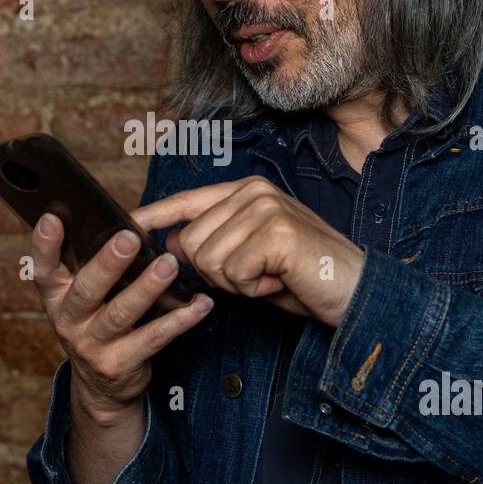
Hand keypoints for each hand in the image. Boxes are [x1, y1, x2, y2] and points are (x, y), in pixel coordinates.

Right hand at [28, 212, 214, 422]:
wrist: (101, 386)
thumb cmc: (97, 323)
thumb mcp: (83, 299)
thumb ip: (92, 267)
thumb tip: (122, 225)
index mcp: (57, 297)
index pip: (43, 269)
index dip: (44, 245)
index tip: (52, 218)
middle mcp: (69, 321)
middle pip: (87, 289)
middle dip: (108, 263)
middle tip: (129, 238)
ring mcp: (92, 345)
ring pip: (121, 314)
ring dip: (147, 287)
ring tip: (169, 265)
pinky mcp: (120, 364)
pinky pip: (154, 338)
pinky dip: (180, 320)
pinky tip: (200, 304)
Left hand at [129, 175, 364, 327]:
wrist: (357, 292)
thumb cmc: (304, 278)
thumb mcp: (250, 259)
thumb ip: (214, 244)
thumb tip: (168, 243)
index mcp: (246, 191)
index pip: (187, 201)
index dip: (154, 216)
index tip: (125, 224)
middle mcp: (253, 191)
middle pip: (189, 242)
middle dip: (216, 274)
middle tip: (257, 276)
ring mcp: (265, 207)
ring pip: (207, 260)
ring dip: (236, 284)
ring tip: (270, 277)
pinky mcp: (275, 230)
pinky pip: (232, 273)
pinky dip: (253, 289)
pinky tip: (279, 281)